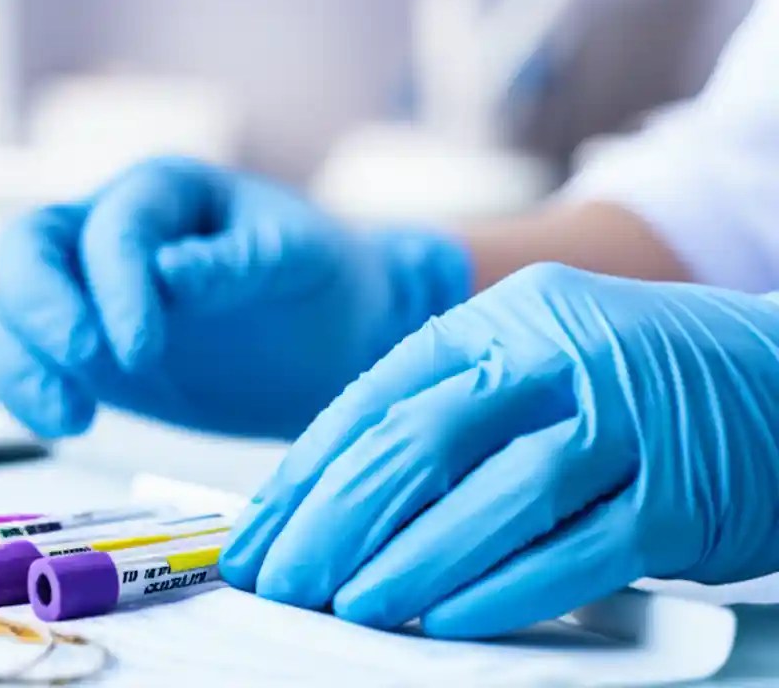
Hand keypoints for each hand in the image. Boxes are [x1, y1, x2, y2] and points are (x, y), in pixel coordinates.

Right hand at [0, 157, 470, 438]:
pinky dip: (23, 391)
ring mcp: (83, 289)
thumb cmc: (318, 282)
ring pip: (5, 306)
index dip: (117, 288)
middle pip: (27, 248)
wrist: (324, 340)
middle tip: (88, 368)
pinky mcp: (78, 348)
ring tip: (73, 421)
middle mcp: (106, 228)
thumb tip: (167, 273)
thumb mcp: (299, 259)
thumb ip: (237, 262)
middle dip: (42, 310)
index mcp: (163, 190)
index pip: (114, 227)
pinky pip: (20, 359)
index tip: (142, 353)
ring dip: (18, 362)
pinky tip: (67, 425)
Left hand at [221, 263, 778, 637]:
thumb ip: (449, 410)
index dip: (308, 471)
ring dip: (412, 563)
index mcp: (507, 318)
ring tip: (349, 607)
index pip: (379, 396)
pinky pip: (577, 554)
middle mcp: (563, 357)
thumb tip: (338, 494)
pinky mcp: (680, 498)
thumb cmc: (635, 377)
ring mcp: (626, 423)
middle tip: (283, 580)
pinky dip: (505, 591)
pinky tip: (449, 621)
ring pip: (496, 499)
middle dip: (336, 523)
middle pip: (421, 443)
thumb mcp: (537, 358)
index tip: (260, 532)